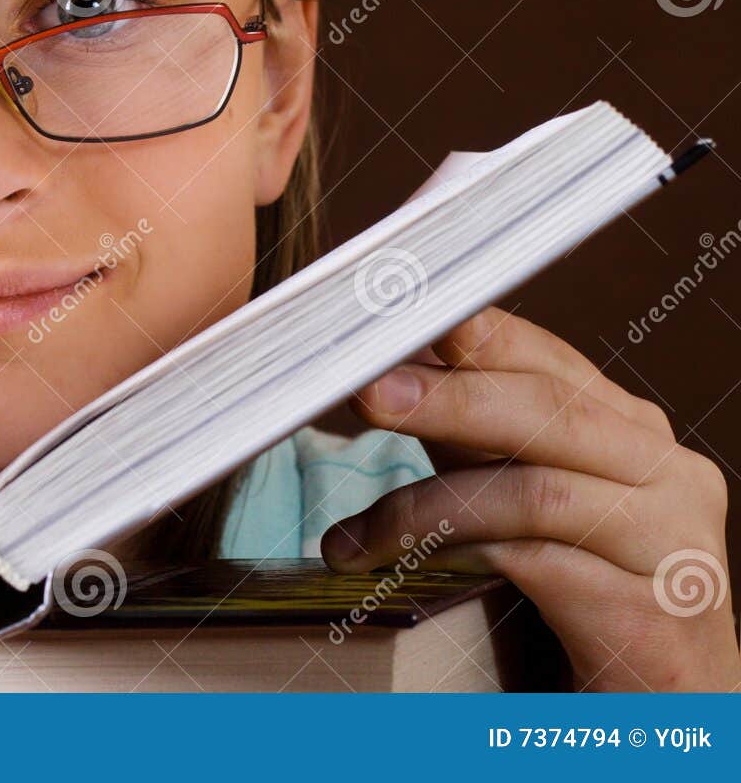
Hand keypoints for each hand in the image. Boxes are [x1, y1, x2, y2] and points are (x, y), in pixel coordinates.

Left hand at [321, 305, 739, 690]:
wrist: (668, 704)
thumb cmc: (586, 588)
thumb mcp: (521, 492)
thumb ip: (471, 432)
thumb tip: (388, 368)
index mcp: (634, 430)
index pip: (547, 359)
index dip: (473, 335)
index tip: (399, 323)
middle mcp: (669, 473)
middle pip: (549, 412)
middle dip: (447, 399)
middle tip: (367, 393)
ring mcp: (672, 542)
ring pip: (538, 493)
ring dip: (428, 506)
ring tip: (355, 536)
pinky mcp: (653, 613)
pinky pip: (542, 565)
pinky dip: (460, 561)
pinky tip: (403, 570)